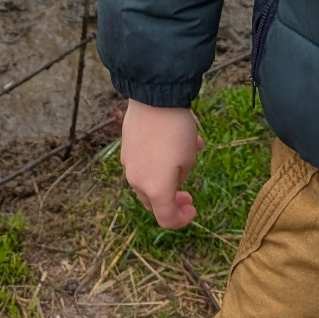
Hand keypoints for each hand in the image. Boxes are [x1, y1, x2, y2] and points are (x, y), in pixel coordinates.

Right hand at [120, 100, 201, 228]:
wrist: (154, 98)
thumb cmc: (176, 131)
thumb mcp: (188, 158)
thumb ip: (180, 177)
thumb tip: (173, 180)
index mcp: (156, 189)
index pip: (166, 218)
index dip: (181, 220)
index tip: (193, 208)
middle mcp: (137, 180)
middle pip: (153, 202)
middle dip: (171, 201)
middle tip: (187, 193)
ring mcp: (128, 163)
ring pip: (146, 182)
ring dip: (163, 180)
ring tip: (183, 160)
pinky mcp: (125, 148)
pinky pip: (140, 163)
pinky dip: (154, 163)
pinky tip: (169, 146)